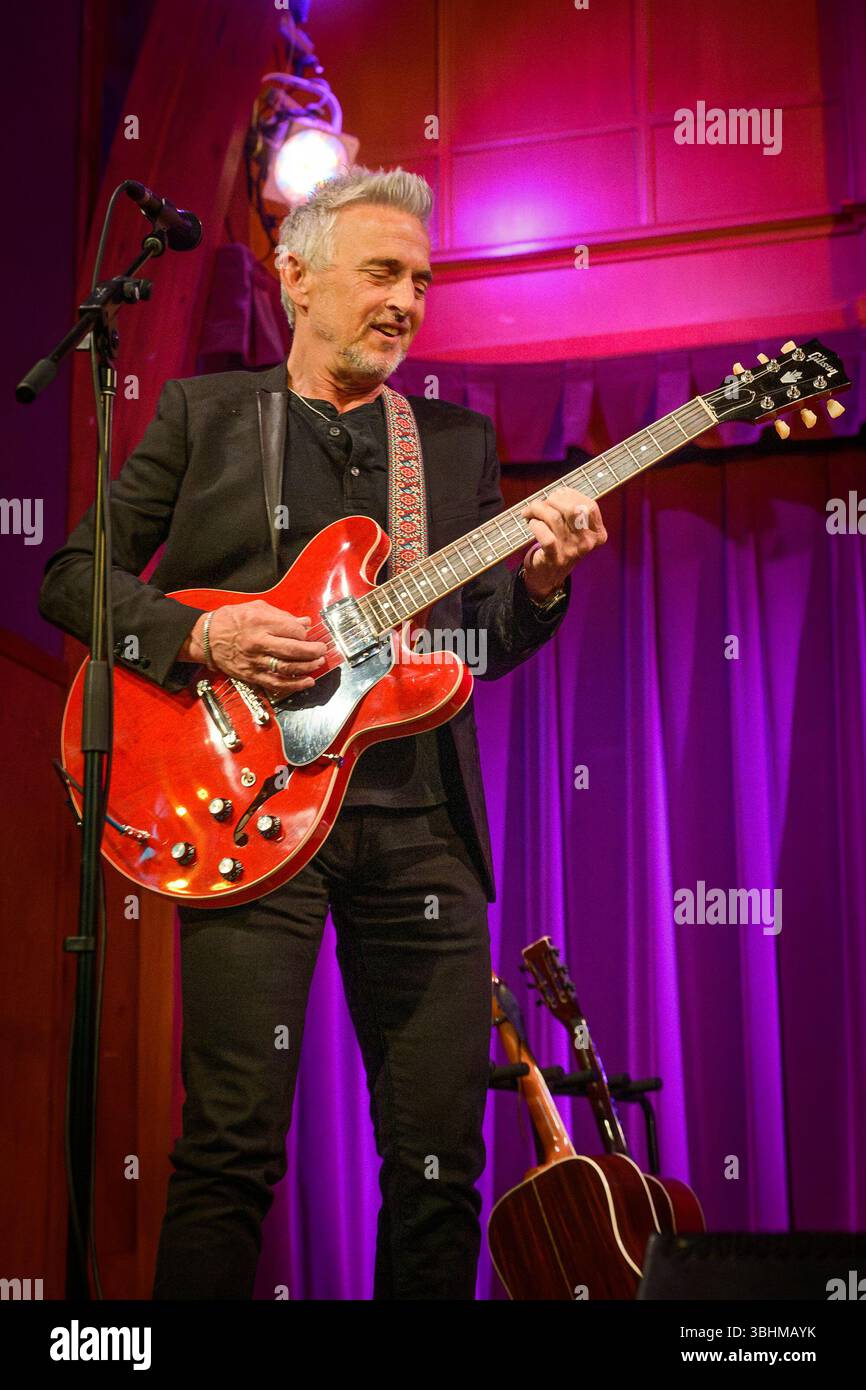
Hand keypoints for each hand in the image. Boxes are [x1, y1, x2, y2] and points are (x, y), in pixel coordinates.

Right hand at [182, 600, 327, 698]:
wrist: (205, 638)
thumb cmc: (231, 620)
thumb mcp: (256, 608)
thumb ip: (282, 615)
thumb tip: (305, 623)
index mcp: (260, 622)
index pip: (292, 630)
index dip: (305, 633)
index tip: (308, 634)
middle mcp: (258, 643)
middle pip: (293, 650)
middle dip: (313, 651)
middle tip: (322, 650)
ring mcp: (255, 661)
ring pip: (286, 668)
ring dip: (307, 668)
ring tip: (318, 664)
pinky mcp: (251, 675)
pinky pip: (275, 683)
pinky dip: (294, 685)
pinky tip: (307, 682)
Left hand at [519, 486, 607, 597]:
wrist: (549, 576)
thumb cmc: (561, 545)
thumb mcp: (575, 530)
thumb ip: (573, 511)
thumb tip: (559, 492)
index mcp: (598, 534)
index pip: (590, 506)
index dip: (572, 495)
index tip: (558, 494)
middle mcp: (587, 543)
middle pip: (574, 509)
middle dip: (554, 499)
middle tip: (542, 503)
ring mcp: (571, 551)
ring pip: (554, 518)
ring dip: (538, 509)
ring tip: (530, 511)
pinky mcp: (554, 557)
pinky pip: (544, 535)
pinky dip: (535, 525)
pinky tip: (531, 524)